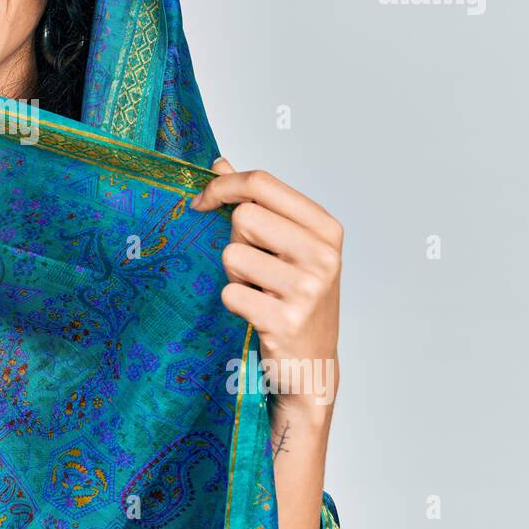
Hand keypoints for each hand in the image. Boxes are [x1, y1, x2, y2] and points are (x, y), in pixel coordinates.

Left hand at [191, 157, 341, 414]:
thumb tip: (220, 163)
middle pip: (244, 217)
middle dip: (236, 240)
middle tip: (253, 266)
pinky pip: (230, 293)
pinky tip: (257, 313)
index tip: (202, 200)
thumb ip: (258, 202)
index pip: (263, 182)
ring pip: (232, 255)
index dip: (223, 185)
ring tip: (258, 291)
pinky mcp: (285, 320)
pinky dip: (234, 303)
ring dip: (235, 275)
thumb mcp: (289, 246)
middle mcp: (323, 255)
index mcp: (326, 229)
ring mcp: (307, 289)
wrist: (313, 365)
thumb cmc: (297, 298)